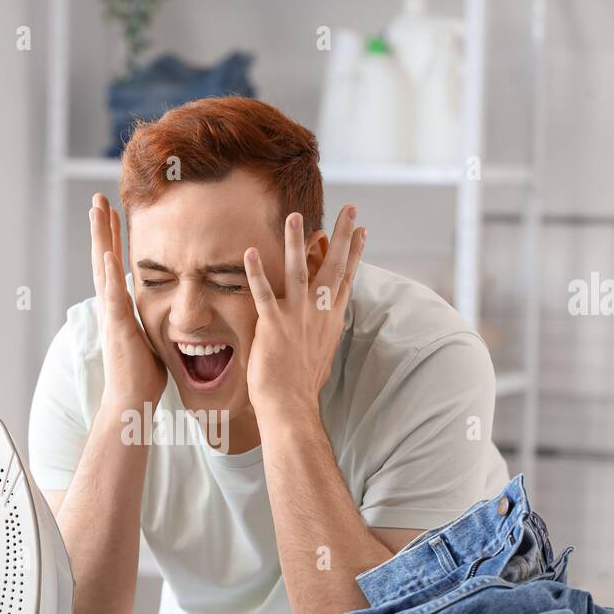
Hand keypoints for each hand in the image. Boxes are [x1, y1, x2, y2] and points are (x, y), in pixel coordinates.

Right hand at [89, 193, 166, 409]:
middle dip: (101, 228)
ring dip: (99, 238)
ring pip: (102, 268)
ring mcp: (111, 315)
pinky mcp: (117, 327)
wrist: (131, 402)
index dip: (113, 241)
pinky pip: (112, 295)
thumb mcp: (150, 342)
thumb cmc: (142, 378)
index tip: (113, 216)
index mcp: (118, 310)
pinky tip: (105, 250)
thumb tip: (165, 317)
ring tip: (97, 209)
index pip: (114, 267)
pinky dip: (107, 272)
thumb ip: (151, 325)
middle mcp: (110, 308)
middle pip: (102, 259)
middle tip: (97, 199)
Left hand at [243, 205, 365, 419]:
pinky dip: (257, 272)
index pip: (347, 278)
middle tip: (350, 208)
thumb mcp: (323, 352)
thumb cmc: (303, 384)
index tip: (363, 229)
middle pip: (334, 267)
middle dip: (343, 235)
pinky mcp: (274, 326)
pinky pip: (263, 294)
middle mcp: (319, 314)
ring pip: (299, 272)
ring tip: (294, 216)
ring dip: (297, 242)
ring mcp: (297, 318)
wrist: (291, 405)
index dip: (356, 252)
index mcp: (332, 319)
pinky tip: (250, 252)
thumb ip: (325, 329)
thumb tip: (329, 319)